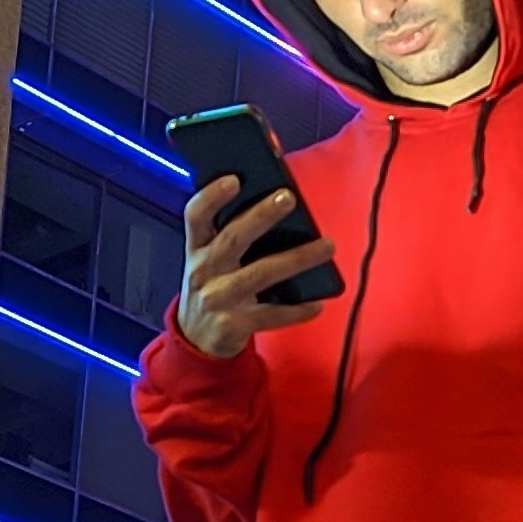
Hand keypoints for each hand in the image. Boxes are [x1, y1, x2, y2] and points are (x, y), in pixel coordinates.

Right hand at [174, 176, 335, 358]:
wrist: (195, 342)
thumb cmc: (212, 288)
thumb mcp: (209, 261)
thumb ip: (229, 236)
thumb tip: (275, 204)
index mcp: (196, 249)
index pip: (195, 216)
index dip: (211, 196)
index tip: (233, 179)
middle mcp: (203, 271)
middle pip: (233, 238)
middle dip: (261, 216)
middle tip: (288, 198)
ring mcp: (218, 299)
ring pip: (262, 273)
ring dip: (297, 258)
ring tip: (327, 246)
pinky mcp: (235, 325)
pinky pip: (272, 314)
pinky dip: (297, 310)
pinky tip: (318, 303)